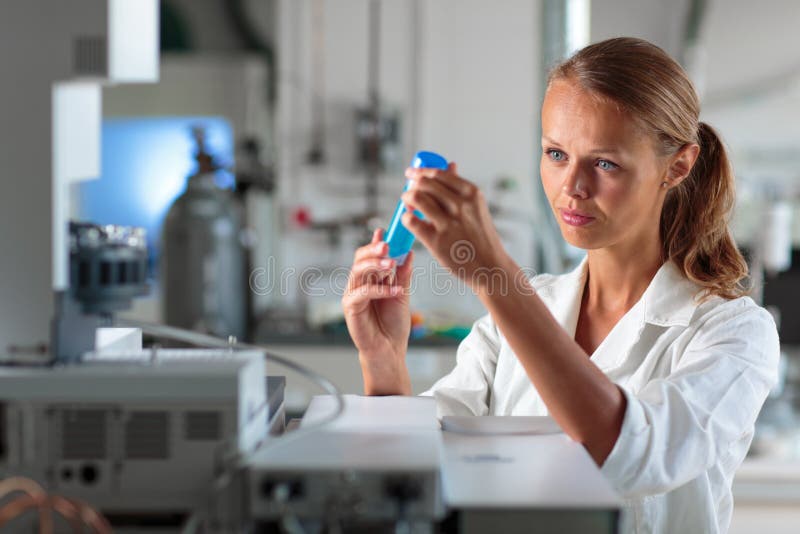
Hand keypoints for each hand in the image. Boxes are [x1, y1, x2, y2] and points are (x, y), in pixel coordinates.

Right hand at [342, 228, 413, 393]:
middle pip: (360, 259)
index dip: (376, 243)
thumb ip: (403, 275)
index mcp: (370, 278)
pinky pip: (362, 293)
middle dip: (373, 250)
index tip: (385, 231)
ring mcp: (353, 295)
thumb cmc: (393, 325)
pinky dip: (379, 289)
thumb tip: (408, 253)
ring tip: (391, 265)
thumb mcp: (402, 294)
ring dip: (375, 266)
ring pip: (358, 271)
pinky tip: (394, 290)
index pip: (370, 255)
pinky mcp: (350, 308)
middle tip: (387, 246)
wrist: (390, 350)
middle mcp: (359, 284)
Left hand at [401, 163, 510, 290]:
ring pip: (417, 199)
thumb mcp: (477, 208)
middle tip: (408, 190)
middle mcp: (461, 206)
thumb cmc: (481, 237)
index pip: (439, 174)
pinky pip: (412, 222)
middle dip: (412, 185)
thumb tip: (450, 164)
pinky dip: (406, 217)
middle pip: (426, 184)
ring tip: (406, 203)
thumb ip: (460, 188)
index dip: (421, 171)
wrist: (490, 267)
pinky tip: (408, 218)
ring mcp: (449, 224)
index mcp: (472, 194)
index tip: (411, 173)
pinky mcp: (437, 241)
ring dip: (407, 198)